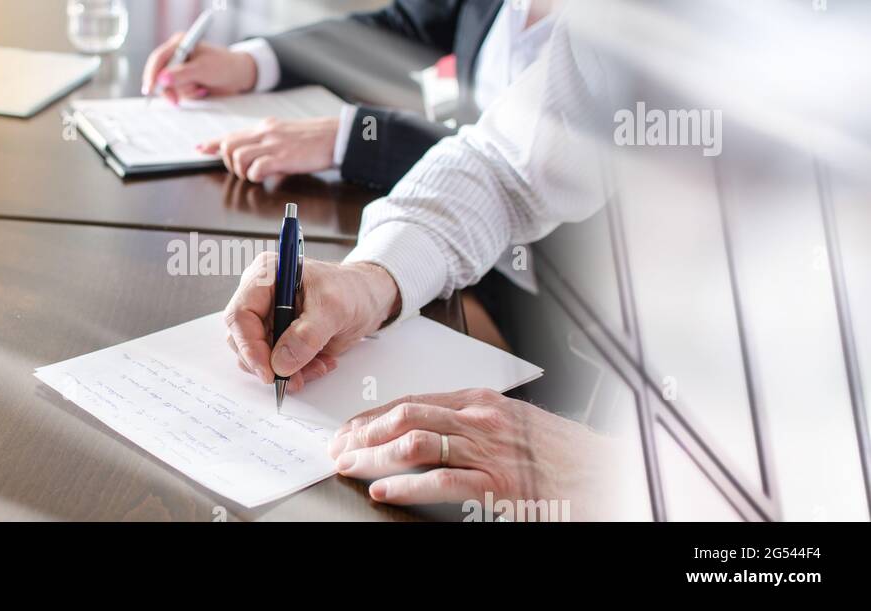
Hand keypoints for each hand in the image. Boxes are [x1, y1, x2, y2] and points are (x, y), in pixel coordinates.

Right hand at [141, 34, 257, 104]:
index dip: (152, 74)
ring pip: (170, 87)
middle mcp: (177, 56)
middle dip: (169, 89)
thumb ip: (182, 74)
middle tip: (175, 101)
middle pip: (160, 75)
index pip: (158, 58)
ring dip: (186, 91)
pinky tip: (203, 90)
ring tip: (201, 87)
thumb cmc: (224, 66)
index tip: (150, 89)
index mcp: (179, 44)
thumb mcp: (203, 69)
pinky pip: (179, 94)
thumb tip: (162, 78)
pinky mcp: (185, 83)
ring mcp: (180, 71)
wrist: (239, 77)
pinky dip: (190, 95)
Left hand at [199, 117, 338, 181]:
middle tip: (241, 171)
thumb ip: (267, 143)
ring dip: (242, 171)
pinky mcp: (282, 157)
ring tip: (256, 174)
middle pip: (228, 145)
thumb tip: (254, 158)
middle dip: (228, 162)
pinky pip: (256, 169)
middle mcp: (265, 133)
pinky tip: (266, 176)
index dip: (213, 143)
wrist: (336, 136)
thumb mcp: (285, 135)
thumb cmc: (314, 139)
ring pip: (238, 157)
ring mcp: (272, 144)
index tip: (200, 148)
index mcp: (265, 127)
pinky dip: (256, 176)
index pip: (232, 134)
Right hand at [224, 253, 400, 392]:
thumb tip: (280, 362)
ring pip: (259, 355)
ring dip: (286, 370)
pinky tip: (319, 363)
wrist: (369, 298)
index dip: (250, 347)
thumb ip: (306, 336)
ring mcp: (268, 316)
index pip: (240, 315)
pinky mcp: (279, 335)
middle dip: (269, 363)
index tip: (268, 371)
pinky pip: (275, 362)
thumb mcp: (333, 310)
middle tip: (294, 378)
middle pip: (243, 339)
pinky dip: (296, 371)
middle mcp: (261, 296)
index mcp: (266, 276)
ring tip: (317, 367)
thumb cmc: (352, 290)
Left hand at [329, 389, 617, 519]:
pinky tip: (383, 490)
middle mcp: (478, 419)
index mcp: (479, 402)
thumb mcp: (510, 422)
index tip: (348, 429)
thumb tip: (424, 429)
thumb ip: (469, 421)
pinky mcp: (495, 484)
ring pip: (414, 443)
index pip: (410, 401)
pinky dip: (406, 485)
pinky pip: (440, 481)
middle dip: (363, 434)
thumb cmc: (558, 450)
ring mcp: (486, 450)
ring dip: (374, 456)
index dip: (371, 416)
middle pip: (404, 417)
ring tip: (350, 467)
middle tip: (339, 450)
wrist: (603, 471)